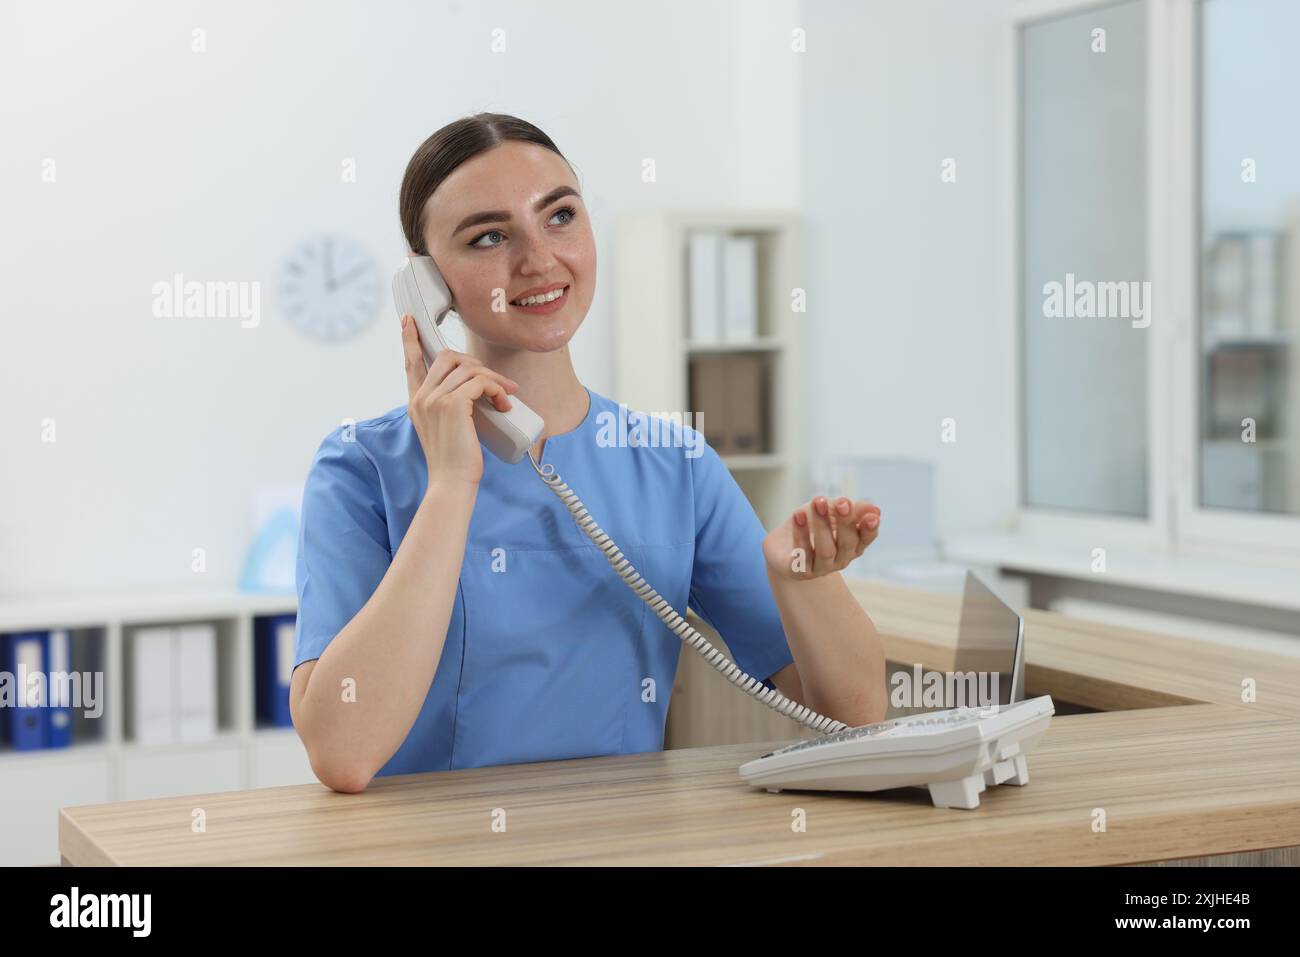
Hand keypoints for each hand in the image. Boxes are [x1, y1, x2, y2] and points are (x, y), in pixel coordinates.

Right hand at [400, 313, 518, 487]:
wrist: (451, 483)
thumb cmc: (454, 461)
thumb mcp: (446, 428)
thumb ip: (450, 407)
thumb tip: (476, 390)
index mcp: (416, 401)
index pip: (411, 362)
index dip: (410, 340)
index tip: (409, 321)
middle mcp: (421, 397)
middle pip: (448, 356)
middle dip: (476, 364)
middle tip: (497, 384)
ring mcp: (435, 399)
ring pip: (469, 368)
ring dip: (494, 379)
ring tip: (506, 397)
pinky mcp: (453, 405)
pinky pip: (480, 382)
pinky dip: (497, 389)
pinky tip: (504, 404)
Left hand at [762, 496, 880, 580]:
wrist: (781, 544)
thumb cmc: (811, 524)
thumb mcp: (829, 510)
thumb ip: (848, 508)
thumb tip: (875, 509)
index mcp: (853, 545)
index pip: (866, 538)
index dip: (870, 528)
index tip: (872, 516)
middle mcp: (840, 559)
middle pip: (848, 543)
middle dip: (846, 522)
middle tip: (842, 503)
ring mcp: (821, 568)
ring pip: (826, 550)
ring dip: (822, 525)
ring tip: (817, 502)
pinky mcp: (800, 571)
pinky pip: (802, 553)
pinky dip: (800, 533)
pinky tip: (798, 516)